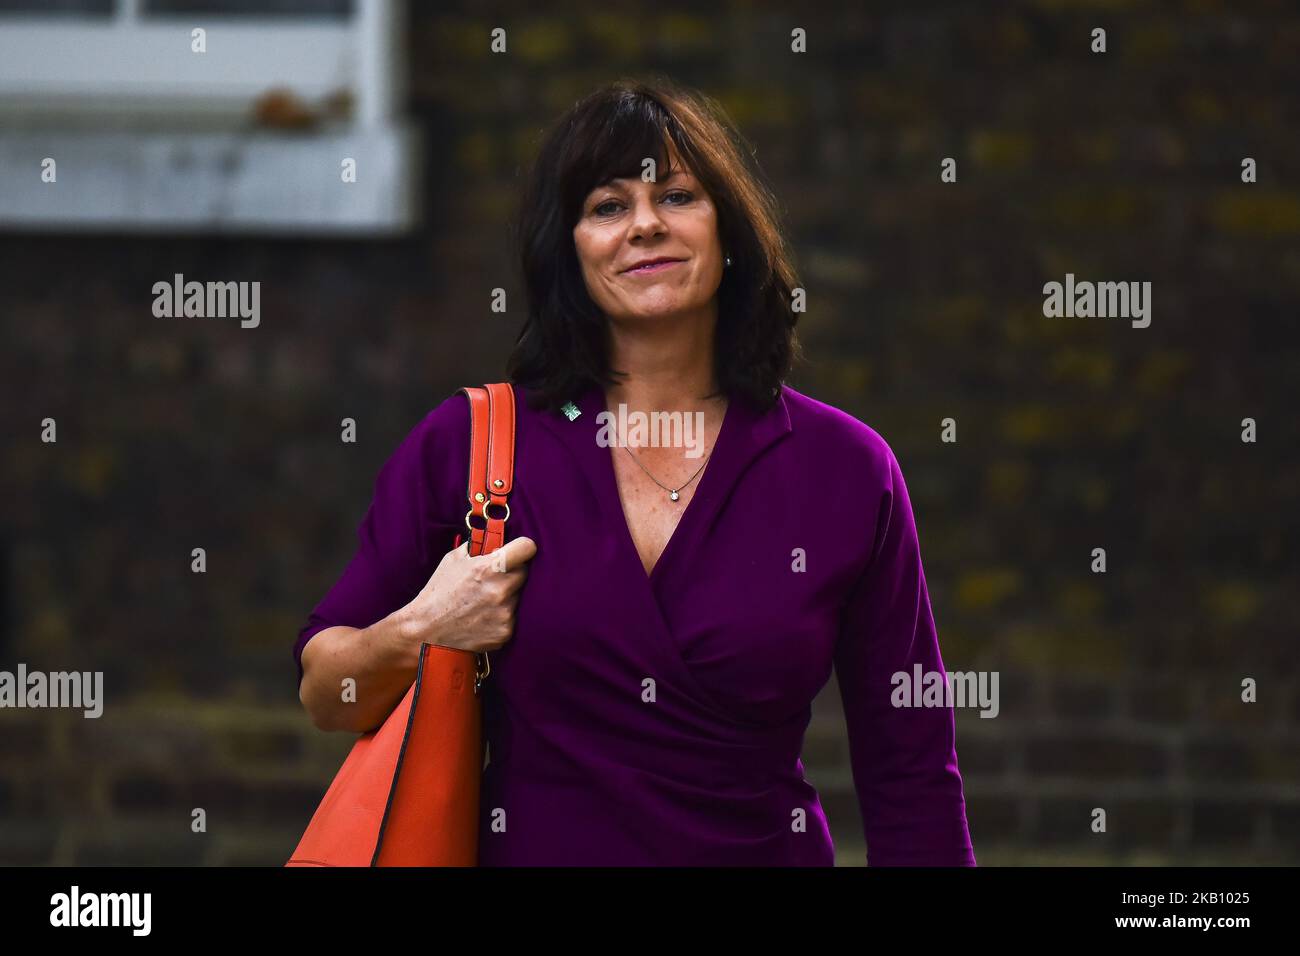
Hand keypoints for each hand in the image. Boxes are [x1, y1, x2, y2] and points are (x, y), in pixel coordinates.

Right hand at [399, 536, 537, 654]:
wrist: (426, 631)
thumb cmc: (438, 593)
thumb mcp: (453, 560)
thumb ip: (478, 547)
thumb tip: (495, 537)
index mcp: (489, 568)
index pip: (527, 548)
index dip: (522, 547)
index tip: (519, 551)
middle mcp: (501, 590)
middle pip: (525, 572)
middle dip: (512, 572)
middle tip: (494, 578)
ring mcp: (505, 613)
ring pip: (518, 596)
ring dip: (507, 595)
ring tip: (483, 601)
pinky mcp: (506, 632)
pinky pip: (512, 617)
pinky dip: (501, 615)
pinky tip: (482, 617)